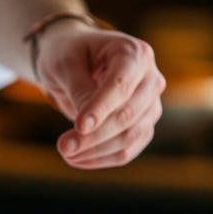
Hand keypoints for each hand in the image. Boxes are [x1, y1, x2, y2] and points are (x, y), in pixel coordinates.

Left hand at [36, 21, 165, 168]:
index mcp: (133, 54)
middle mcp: (150, 78)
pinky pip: (127, 151)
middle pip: (128, 115)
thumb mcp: (65, 65)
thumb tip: (87, 125)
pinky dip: (101, 158)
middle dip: (94, 135)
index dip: (100, 109)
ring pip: (130, 137)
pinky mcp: (142, 126)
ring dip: (96, 151)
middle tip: (62, 146)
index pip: (121, 86)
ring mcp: (150, 104)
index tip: (79, 127)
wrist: (76, 61)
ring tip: (65, 151)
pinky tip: (76, 159)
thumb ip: (79, 90)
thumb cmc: (69, 55)